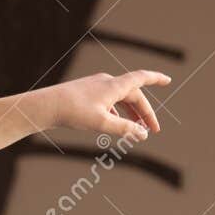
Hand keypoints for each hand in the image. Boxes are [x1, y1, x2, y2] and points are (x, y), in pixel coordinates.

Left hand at [41, 70, 170, 142]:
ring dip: (130, 113)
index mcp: (114, 86)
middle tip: (152, 131)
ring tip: (136, 130)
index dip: (156, 79)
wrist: (46, 105)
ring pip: (120, 99)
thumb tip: (143, 135)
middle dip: (144, 112)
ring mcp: (95, 86)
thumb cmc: (73, 112)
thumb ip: (124, 129)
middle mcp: (107, 82)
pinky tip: (114, 123)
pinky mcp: (85, 93)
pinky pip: (107, 101)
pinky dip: (116, 112)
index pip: (141, 78)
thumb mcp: (102, 123)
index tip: (168, 81)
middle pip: (133, 95)